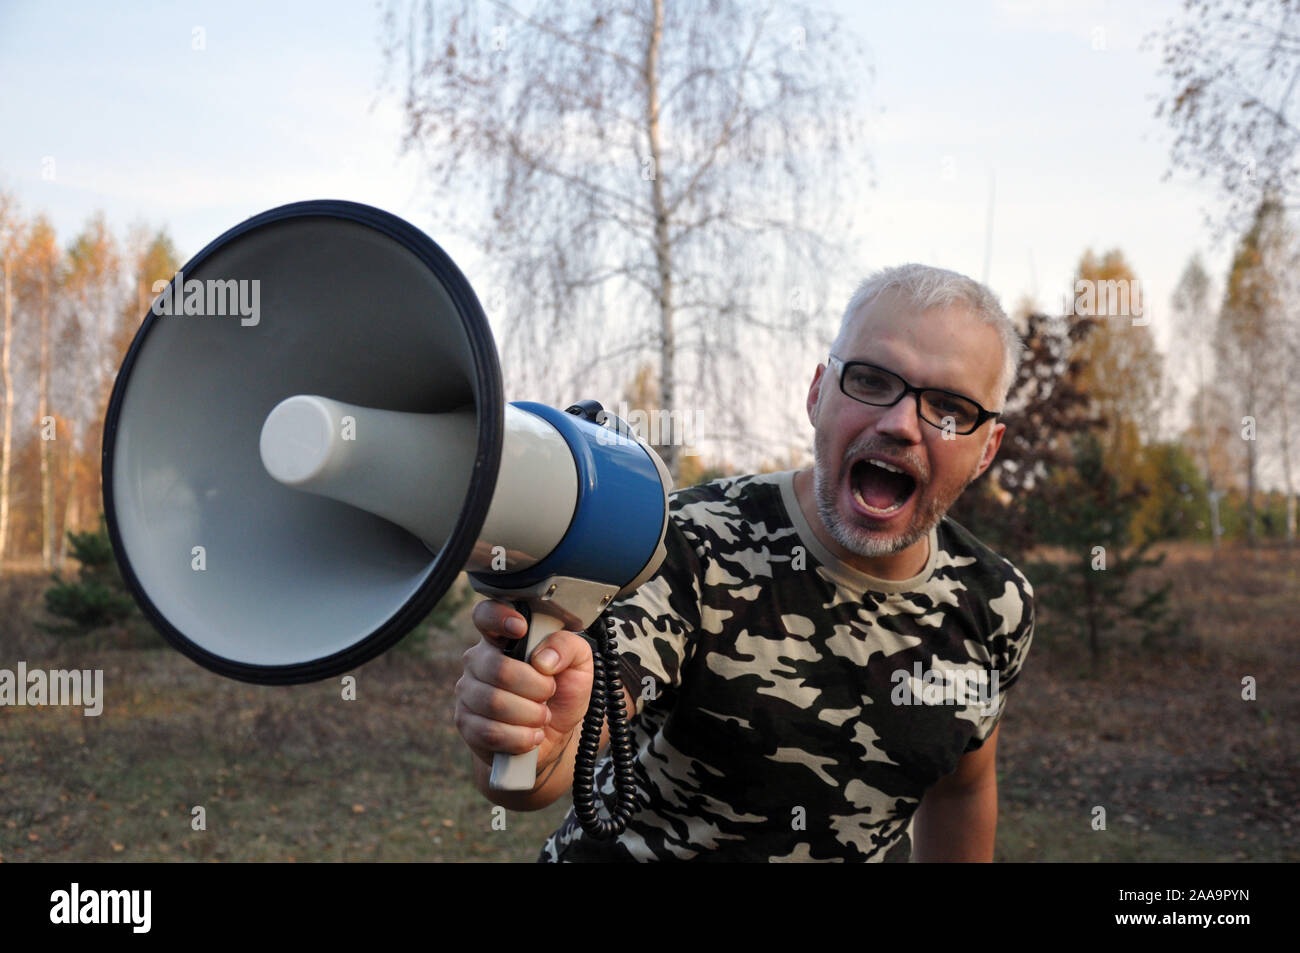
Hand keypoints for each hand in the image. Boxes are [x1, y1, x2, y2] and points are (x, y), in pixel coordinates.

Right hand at [454, 599, 594, 773]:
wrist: (555, 738)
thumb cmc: (562, 693)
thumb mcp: (579, 665)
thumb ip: (568, 647)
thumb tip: (543, 659)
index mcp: (503, 637)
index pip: (486, 616)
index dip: (499, 617)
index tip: (522, 629)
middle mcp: (479, 661)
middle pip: (499, 669)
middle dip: (535, 686)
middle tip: (549, 692)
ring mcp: (468, 692)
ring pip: (494, 703)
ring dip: (530, 714)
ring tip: (543, 715)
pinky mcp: (466, 724)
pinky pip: (490, 731)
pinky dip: (520, 737)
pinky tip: (532, 734)